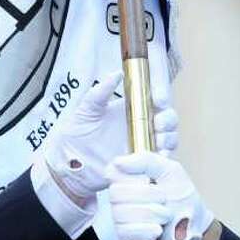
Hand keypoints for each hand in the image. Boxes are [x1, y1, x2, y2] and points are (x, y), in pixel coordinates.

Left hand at [43, 71, 178, 204]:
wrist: (71, 166)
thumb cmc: (76, 135)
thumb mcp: (86, 110)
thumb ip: (100, 92)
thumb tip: (116, 74)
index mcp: (131, 110)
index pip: (154, 100)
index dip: (161, 97)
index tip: (159, 99)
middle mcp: (141, 126)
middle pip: (167, 119)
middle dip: (168, 120)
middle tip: (159, 124)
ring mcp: (143, 145)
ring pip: (168, 138)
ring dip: (168, 138)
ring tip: (159, 142)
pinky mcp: (142, 164)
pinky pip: (160, 160)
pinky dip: (163, 157)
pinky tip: (158, 156)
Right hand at [106, 152, 213, 239]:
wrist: (195, 226)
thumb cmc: (182, 198)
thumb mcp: (170, 170)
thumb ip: (146, 160)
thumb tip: (119, 162)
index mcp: (127, 177)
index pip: (112, 172)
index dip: (133, 177)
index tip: (149, 180)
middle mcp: (120, 197)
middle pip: (117, 193)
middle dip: (148, 196)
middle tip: (163, 199)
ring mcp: (120, 217)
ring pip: (122, 213)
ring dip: (151, 214)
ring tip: (165, 216)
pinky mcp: (124, 237)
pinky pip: (126, 231)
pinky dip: (146, 230)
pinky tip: (157, 230)